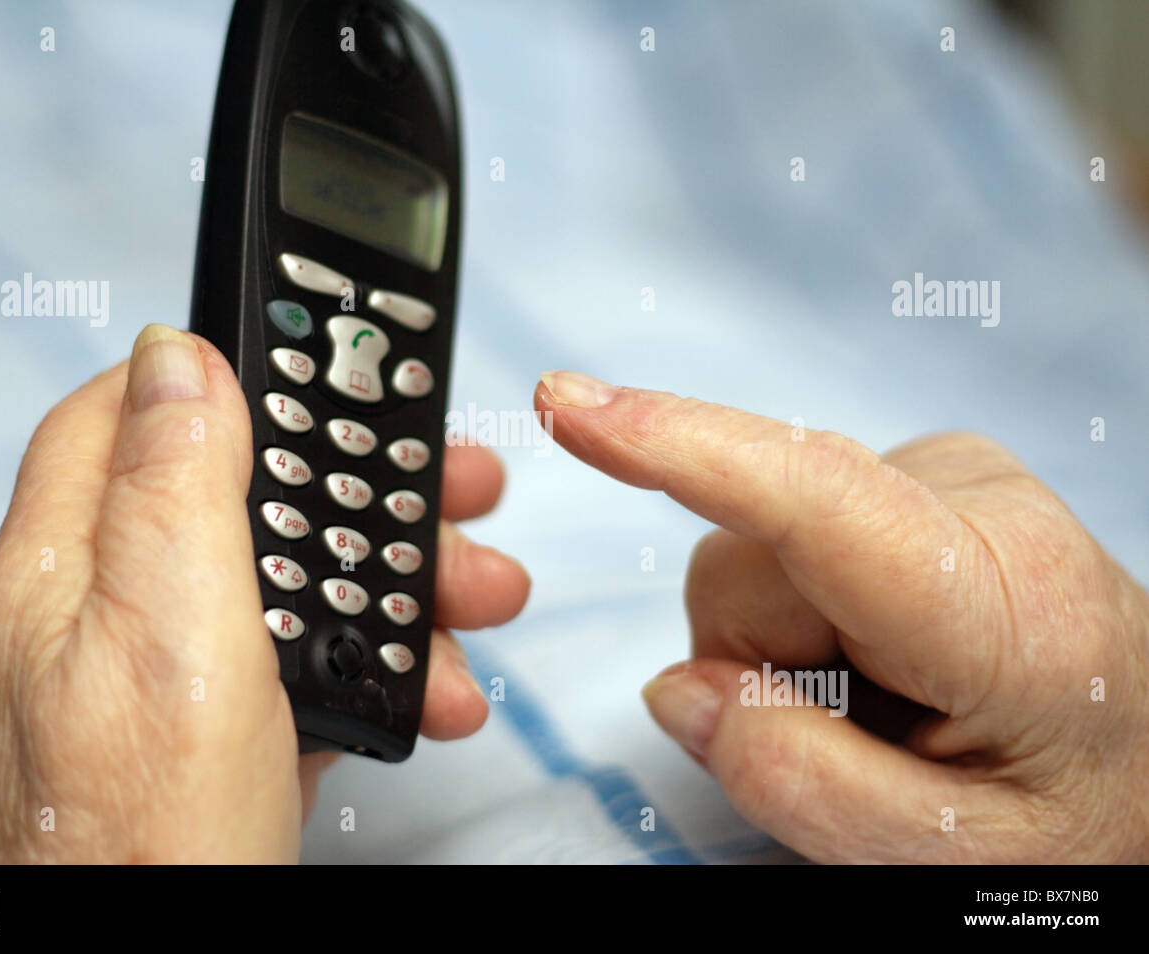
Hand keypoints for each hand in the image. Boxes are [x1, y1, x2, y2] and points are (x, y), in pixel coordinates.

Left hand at [0, 324, 528, 862]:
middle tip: (449, 488)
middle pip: (242, 498)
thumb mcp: (173, 627)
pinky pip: (312, 662)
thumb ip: (176, 486)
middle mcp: (111, 613)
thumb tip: (175, 356)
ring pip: (295, 581)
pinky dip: (383, 665)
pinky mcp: (227, 729)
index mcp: (71, 567)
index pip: (121, 416)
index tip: (311, 366)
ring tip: (475, 596)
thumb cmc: (147, 835)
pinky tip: (432, 688)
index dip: (214, 376)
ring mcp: (172, 675)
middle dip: (359, 491)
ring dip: (398, 584)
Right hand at [535, 370, 1148, 862]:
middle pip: (742, 561)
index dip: (675, 447)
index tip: (566, 405)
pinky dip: (807, 612)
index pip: (811, 501)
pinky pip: (787, 533)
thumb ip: (798, 781)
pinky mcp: (918, 473)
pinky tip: (888, 653)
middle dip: (753, 661)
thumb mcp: (949, 854)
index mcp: (994, 600)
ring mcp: (945, 472)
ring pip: (752, 549)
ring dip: (783, 644)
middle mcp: (970, 497)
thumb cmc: (1080, 813)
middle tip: (854, 733)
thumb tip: (683, 690)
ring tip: (885, 698)